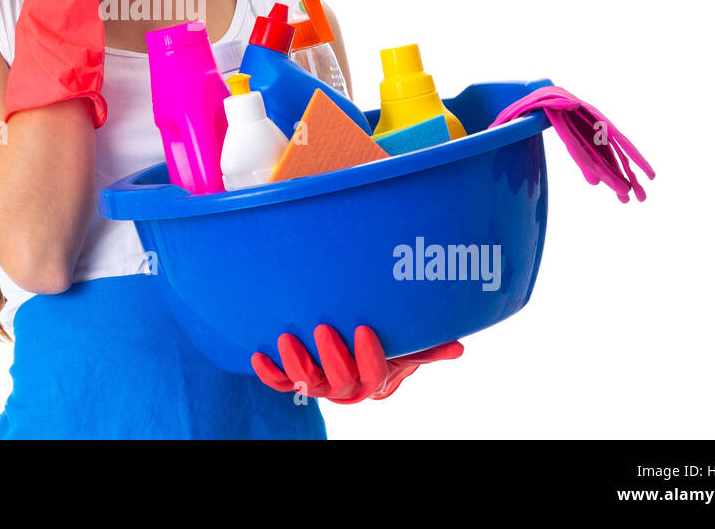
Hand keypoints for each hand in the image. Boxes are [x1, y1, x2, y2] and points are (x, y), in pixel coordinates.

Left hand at [252, 325, 462, 403]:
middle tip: (323, 328)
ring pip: (307, 384)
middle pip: (338, 381)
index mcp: (372, 379)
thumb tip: (457, 347)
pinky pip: (279, 382)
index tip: (365, 328)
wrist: (352, 349)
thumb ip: (427, 346)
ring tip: (286, 338)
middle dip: (330, 356)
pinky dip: (268, 372)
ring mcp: (318, 384)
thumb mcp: (406, 343)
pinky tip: (257, 355)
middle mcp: (345, 386)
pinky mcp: (293, 379)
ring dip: (295, 363)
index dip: (369, 356)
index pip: (374, 374)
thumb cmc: (384, 341)